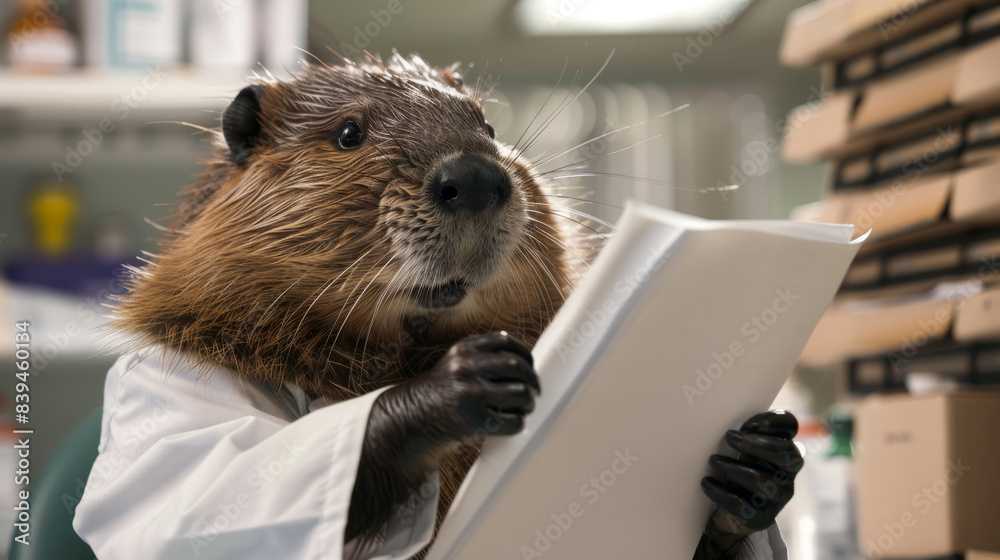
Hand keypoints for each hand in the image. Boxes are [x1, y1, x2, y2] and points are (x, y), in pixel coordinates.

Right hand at [418, 332, 539, 440]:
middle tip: (534, 391)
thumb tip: (521, 360)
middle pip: (518, 367)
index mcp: (464, 349)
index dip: (524, 355)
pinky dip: (518, 423)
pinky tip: (512, 422)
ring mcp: (472, 392)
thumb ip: (480, 356)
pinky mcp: (476, 419)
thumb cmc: (440, 393)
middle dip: (532, 381)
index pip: (505, 342)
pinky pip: (514, 420)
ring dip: (528, 403)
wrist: (412, 420)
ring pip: (521, 393)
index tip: (530, 365)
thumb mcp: (454, 364)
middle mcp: (467, 366)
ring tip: (524, 408)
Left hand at [695, 410, 801, 558]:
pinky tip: (706, 483)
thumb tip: (725, 415)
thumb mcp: (743, 449)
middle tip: (730, 437)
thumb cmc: (737, 470)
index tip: (748, 424)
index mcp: (782, 448)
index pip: (790, 425)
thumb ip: (744, 433)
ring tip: (713, 460)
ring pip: (761, 480)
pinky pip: (741, 504)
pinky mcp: (761, 518)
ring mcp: (778, 498)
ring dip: (733, 467)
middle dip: (756, 443)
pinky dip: (719, 491)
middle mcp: (787, 473)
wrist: (730, 513)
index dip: (772, 421)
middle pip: (786, 453)